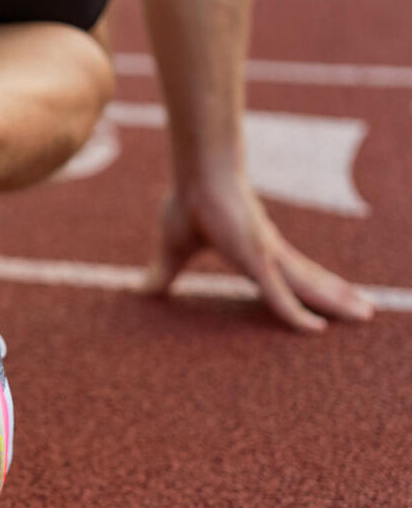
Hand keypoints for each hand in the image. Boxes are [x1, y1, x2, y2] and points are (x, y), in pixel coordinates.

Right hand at [143, 176, 373, 331]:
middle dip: (338, 296)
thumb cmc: (188, 204)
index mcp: (255, 250)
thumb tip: (141, 291)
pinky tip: (317, 330)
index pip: (289, 275)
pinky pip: (279, 297)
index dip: (308, 288)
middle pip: (311, 281)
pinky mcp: (258, 260)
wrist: (198, 178)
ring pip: (308, 289)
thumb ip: (165, 273)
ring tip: (366, 316)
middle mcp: (270, 254)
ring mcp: (267, 256)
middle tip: (364, 312)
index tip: (327, 301)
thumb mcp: (173, 249)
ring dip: (337, 303)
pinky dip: (297, 315)